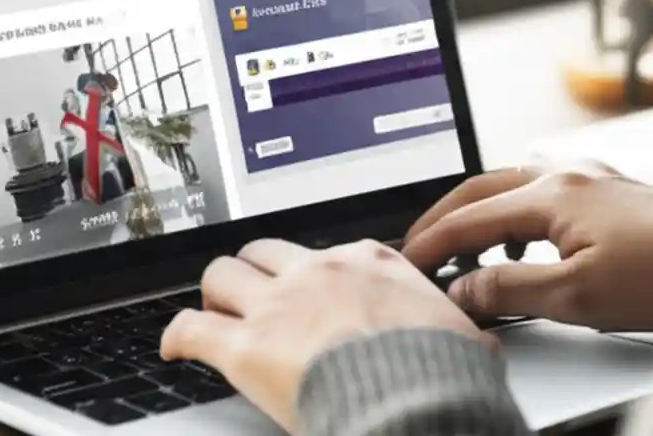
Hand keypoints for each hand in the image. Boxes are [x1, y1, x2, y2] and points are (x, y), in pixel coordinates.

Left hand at [159, 238, 483, 431]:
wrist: (416, 401)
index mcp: (370, 264)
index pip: (330, 252)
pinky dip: (177, 335)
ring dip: (215, 292)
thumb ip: (454, 331)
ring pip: (221, 275)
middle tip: (252, 294)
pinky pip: (192, 328)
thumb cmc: (440, 373)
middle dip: (254, 271)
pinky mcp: (246, 346)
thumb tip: (479, 349)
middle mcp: (318, 273)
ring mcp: (278, 305)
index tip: (315, 286)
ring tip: (214, 310)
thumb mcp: (461, 337)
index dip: (315, 272)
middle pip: (265, 251)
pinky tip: (173, 346)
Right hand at [403, 165, 652, 331]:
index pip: (469, 217)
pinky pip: (542, 193)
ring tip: (464, 253)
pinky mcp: (611, 191)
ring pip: (512, 186)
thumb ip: (509, 288)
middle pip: (482, 188)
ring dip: (480, 215)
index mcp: (552, 192)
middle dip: (445, 220)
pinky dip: (514, 216)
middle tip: (419, 250)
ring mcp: (591, 177)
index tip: (407, 264)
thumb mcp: (576, 295)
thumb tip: (463, 287)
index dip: (431, 244)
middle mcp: (567, 173)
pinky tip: (523, 246)